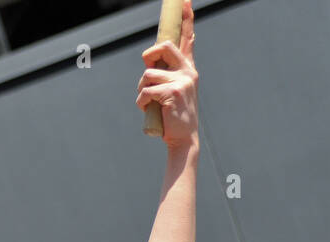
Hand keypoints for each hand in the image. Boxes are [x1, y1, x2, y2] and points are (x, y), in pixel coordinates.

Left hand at [137, 0, 197, 149]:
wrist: (183, 139)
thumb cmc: (174, 117)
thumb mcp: (173, 91)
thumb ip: (165, 74)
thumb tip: (149, 63)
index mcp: (188, 69)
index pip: (187, 38)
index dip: (186, 18)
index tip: (183, 0)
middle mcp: (188, 71)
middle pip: (162, 47)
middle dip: (149, 56)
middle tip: (148, 72)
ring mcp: (181, 81)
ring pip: (147, 74)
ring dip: (142, 90)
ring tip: (150, 103)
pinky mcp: (172, 92)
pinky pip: (145, 91)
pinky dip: (141, 102)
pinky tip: (149, 110)